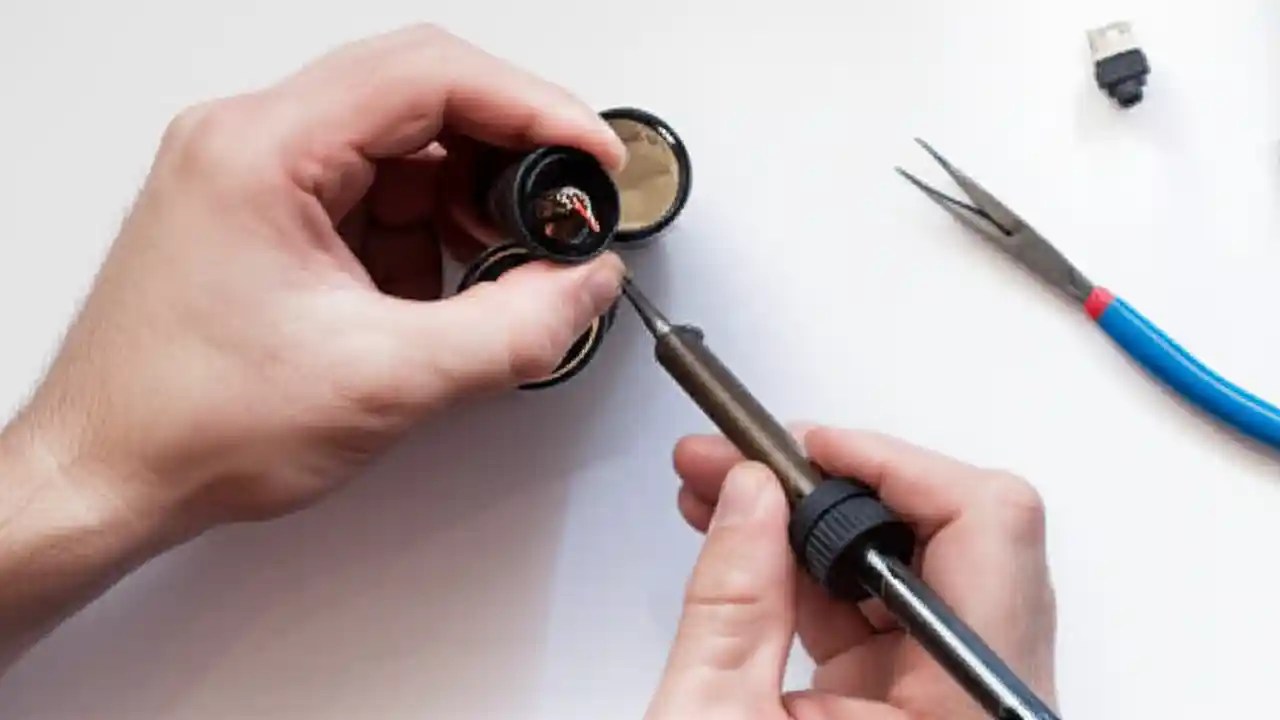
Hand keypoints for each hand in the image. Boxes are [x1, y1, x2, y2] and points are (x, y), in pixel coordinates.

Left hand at [3, 24, 626, 537]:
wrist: (109, 475)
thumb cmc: (187, 425)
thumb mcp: (386, 380)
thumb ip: (514, 329)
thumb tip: (585, 286)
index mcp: (263, 151)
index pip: (429, 76)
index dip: (532, 107)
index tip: (589, 154)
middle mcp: (251, 143)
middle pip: (420, 99)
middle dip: (506, 158)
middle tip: (561, 213)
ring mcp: (258, 177)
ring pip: (404, 149)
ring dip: (466, 203)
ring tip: (500, 268)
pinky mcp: (270, 217)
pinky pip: (375, 196)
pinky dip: (427, 236)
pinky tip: (443, 289)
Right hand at [646, 427, 1057, 718]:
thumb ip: (731, 596)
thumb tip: (747, 493)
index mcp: (965, 713)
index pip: (985, 526)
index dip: (890, 464)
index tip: (806, 447)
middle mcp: (988, 704)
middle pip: (956, 533)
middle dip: (837, 486)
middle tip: (750, 465)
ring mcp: (961, 705)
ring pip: (917, 565)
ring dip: (819, 523)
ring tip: (726, 498)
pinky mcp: (925, 707)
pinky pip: (887, 607)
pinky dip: (820, 571)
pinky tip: (754, 552)